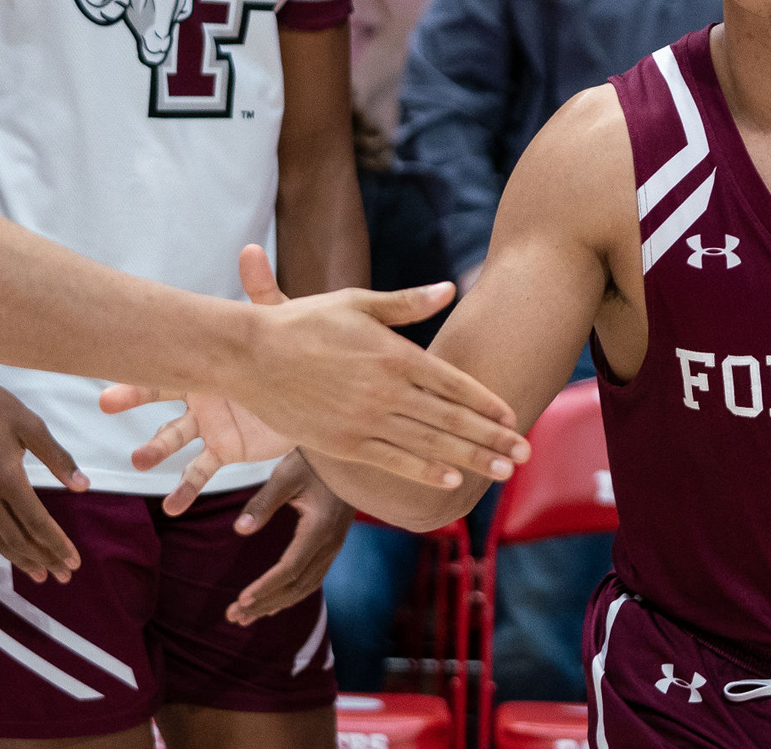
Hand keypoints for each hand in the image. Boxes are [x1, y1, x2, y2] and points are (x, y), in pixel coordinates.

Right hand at [0, 359, 87, 582]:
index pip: (35, 520)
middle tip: (65, 575)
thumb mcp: (32, 425)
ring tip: (40, 574)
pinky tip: (7, 550)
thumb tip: (84, 487)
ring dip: (18, 557)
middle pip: (16, 536)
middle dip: (43, 558)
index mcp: (4, 476)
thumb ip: (58, 458)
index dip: (56, 543)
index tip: (74, 561)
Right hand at [101, 246, 527, 497]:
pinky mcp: (341, 443)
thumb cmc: (302, 322)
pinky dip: (425, 471)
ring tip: (503, 470)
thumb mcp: (357, 302)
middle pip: (451, 419)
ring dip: (471, 459)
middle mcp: (386, 390)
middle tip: (524, 452)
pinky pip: (392, 462)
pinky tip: (452, 480)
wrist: (246, 354)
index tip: (512, 416)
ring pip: (430, 444)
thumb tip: (449, 289)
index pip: (454, 383)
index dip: (486, 402)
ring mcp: (365, 420)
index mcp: (394, 354)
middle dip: (491, 438)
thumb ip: (406, 303)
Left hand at [225, 450, 353, 624]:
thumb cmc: (314, 461)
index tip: (242, 600)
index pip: (290, 569)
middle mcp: (331, 542)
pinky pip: (313, 578)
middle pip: (297, 585)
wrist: (349, 455)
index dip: (266, 587)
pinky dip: (291, 595)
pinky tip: (273, 605)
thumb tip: (239, 529)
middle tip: (233, 616)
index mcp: (320, 528)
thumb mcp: (286, 475)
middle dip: (265, 603)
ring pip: (306, 586)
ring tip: (245, 617)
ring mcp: (334, 545)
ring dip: (276, 604)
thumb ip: (263, 502)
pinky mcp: (332, 543)